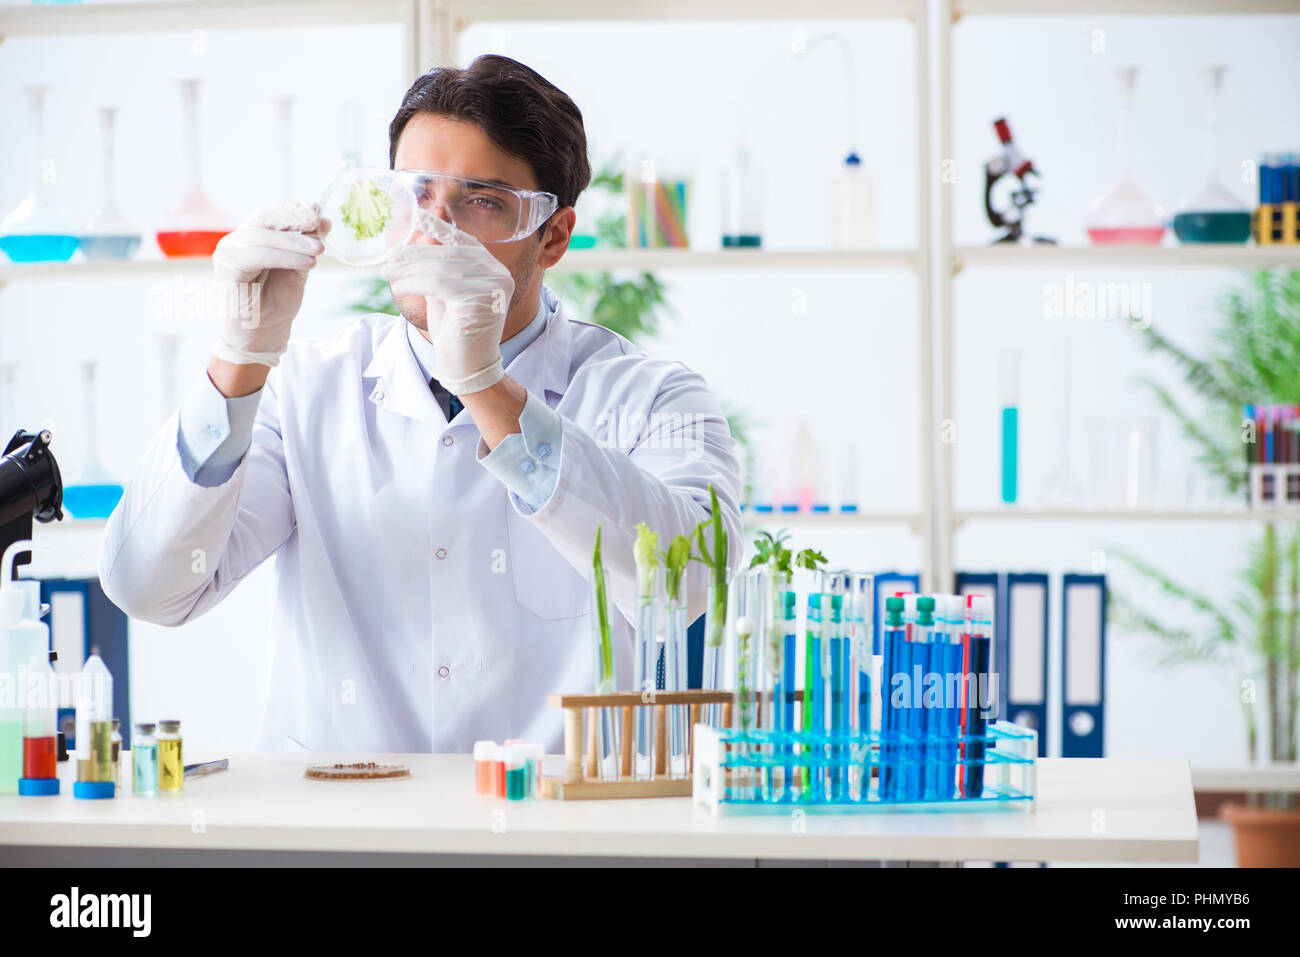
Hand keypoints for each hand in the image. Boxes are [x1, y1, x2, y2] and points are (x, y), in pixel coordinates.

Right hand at [210, 203, 326, 366]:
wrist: (262, 336)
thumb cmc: (276, 303)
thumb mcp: (298, 268)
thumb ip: (307, 244)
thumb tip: (324, 218)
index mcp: (252, 237)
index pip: (273, 216)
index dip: (296, 212)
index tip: (319, 213)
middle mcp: (237, 241)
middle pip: (265, 220)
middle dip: (295, 221)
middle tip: (320, 228)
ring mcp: (228, 254)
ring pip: (261, 237)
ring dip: (294, 242)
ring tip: (319, 250)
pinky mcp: (226, 271)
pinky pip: (254, 256)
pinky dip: (282, 256)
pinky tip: (307, 263)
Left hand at [381, 214, 514, 394]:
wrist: (467, 366)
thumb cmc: (455, 330)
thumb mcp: (445, 291)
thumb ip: (438, 264)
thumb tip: (420, 233)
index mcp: (494, 269)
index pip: (465, 241)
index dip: (441, 228)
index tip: (420, 216)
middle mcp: (498, 275)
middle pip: (448, 253)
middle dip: (414, 254)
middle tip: (389, 259)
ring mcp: (491, 288)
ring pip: (440, 268)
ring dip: (408, 270)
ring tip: (388, 274)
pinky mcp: (478, 302)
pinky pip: (437, 284)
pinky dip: (413, 283)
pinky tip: (398, 287)